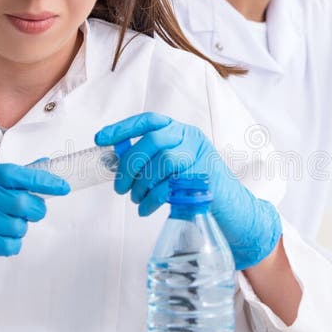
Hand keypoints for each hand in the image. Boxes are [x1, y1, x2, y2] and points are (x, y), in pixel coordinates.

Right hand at [0, 163, 68, 301]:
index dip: (42, 180)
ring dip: (21, 228)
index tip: (61, 186)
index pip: (15, 174)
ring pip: (19, 225)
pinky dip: (12, 243)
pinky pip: (11, 244)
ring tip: (6, 225)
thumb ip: (9, 177)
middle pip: (22, 202)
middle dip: (35, 209)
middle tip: (33, 211)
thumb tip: (43, 167)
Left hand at [95, 112, 280, 269]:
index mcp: (181, 132)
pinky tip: (146, 209)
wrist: (232, 211)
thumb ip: (151, 162)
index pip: (149, 121)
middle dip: (129, 165)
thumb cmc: (196, 190)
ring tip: (136, 200)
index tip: (100, 139)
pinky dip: (153, 199)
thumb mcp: (172, 170)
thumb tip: (116, 164)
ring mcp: (200, 156)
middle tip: (119, 187)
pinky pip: (171, 184)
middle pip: (152, 140)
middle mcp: (191, 138)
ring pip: (162, 161)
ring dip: (141, 184)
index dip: (123, 128)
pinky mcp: (204, 177)